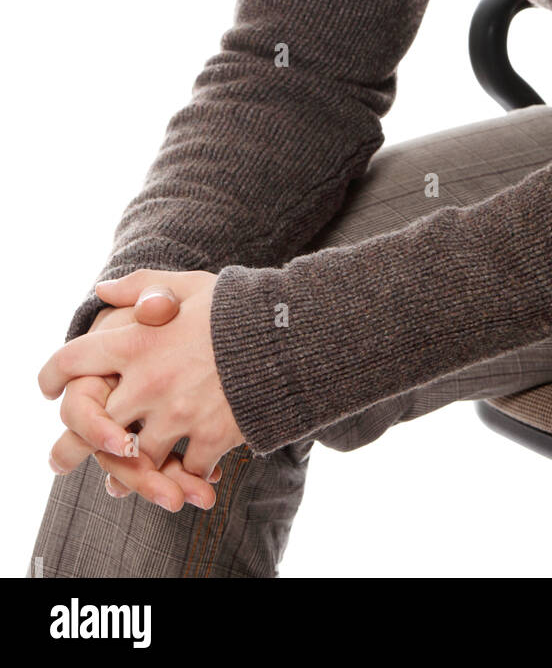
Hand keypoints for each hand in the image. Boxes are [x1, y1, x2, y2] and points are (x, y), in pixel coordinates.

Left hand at [40, 269, 244, 487]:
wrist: (293, 334)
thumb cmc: (237, 305)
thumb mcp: (187, 284)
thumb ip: (141, 285)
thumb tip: (102, 291)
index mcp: (137, 340)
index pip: (72, 360)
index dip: (52, 375)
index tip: (49, 388)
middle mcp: (149, 381)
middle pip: (91, 425)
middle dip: (75, 443)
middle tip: (65, 457)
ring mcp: (179, 414)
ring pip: (135, 456)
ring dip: (128, 467)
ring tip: (120, 475)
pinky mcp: (212, 438)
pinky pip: (184, 470)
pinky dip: (182, 476)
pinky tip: (182, 476)